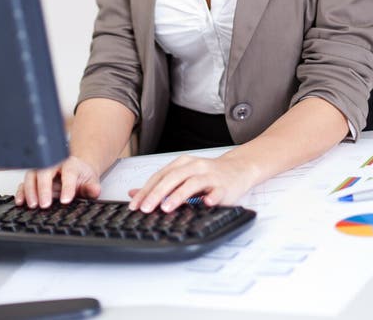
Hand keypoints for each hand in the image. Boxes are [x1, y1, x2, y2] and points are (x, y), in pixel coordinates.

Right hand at [15, 156, 100, 208]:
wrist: (75, 171)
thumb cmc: (81, 177)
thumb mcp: (90, 181)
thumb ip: (92, 187)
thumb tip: (95, 190)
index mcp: (71, 164)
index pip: (68, 172)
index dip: (67, 187)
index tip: (66, 200)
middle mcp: (54, 164)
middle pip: (45, 170)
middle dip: (43, 188)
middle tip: (45, 204)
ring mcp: (42, 171)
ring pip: (32, 175)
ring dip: (30, 190)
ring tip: (33, 205)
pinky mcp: (33, 179)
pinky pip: (24, 183)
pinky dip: (21, 192)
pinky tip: (21, 201)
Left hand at [128, 151, 257, 212]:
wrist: (238, 168)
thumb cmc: (208, 175)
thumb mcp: (182, 176)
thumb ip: (159, 184)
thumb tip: (134, 193)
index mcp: (183, 164)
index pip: (160, 176)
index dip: (146, 190)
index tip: (135, 205)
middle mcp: (195, 167)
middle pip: (173, 178)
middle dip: (158, 194)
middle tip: (146, 208)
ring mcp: (210, 176)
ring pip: (192, 183)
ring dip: (179, 195)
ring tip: (167, 208)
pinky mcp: (224, 186)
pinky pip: (217, 192)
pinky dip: (211, 198)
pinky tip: (206, 204)